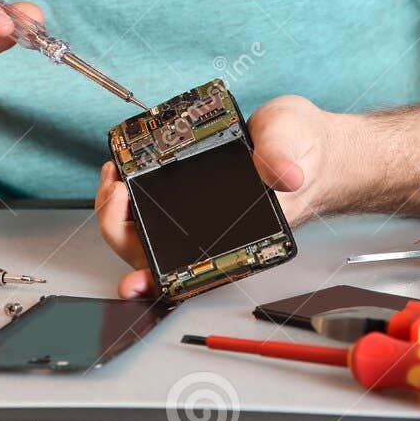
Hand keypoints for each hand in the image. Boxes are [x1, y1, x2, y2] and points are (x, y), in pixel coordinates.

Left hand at [94, 94, 339, 297]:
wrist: (305, 139)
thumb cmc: (303, 152)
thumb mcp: (294, 144)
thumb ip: (283, 158)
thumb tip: (283, 175)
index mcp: (240, 238)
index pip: (191, 271)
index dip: (157, 280)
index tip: (134, 278)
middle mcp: (211, 233)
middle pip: (151, 251)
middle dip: (120, 226)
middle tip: (118, 190)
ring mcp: (194, 216)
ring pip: (141, 230)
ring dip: (116, 210)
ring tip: (114, 177)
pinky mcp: (183, 193)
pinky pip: (145, 204)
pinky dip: (125, 194)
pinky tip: (119, 172)